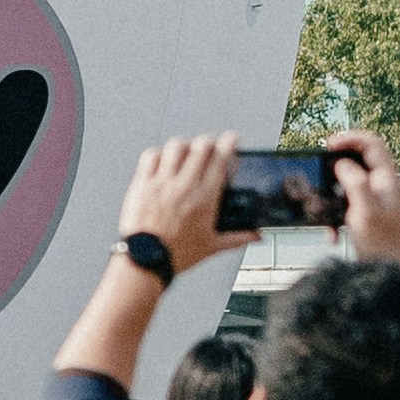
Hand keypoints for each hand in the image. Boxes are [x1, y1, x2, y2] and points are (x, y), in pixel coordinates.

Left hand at [117, 133, 249, 277]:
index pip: (221, 159)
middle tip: (208, 148)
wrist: (146, 261)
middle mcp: (185, 186)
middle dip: (208, 143)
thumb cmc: (178, 255)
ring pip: (176, 146)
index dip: (229, 143)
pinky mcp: (142, 184)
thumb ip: (238, 238)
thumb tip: (257, 237)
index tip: (232, 139)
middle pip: (201, 146)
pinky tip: (162, 162)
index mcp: (206, 198)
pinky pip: (151, 156)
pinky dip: (158, 154)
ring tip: (185, 154)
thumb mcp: (212, 247)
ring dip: (184, 146)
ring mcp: (162, 182)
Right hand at [326, 130, 399, 268]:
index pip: (373, 144)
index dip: (351, 138)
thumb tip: (342, 165)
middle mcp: (383, 185)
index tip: (329, 145)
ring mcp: (375, 198)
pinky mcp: (365, 211)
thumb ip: (357, 185)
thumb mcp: (366, 213)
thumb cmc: (381, 244)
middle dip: (340, 156)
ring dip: (334, 183)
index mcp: (387, 180)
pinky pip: (346, 198)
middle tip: (321, 161)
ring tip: (320, 194)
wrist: (389, 271)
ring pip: (352, 176)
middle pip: (362, 155)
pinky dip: (334, 207)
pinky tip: (331, 229)